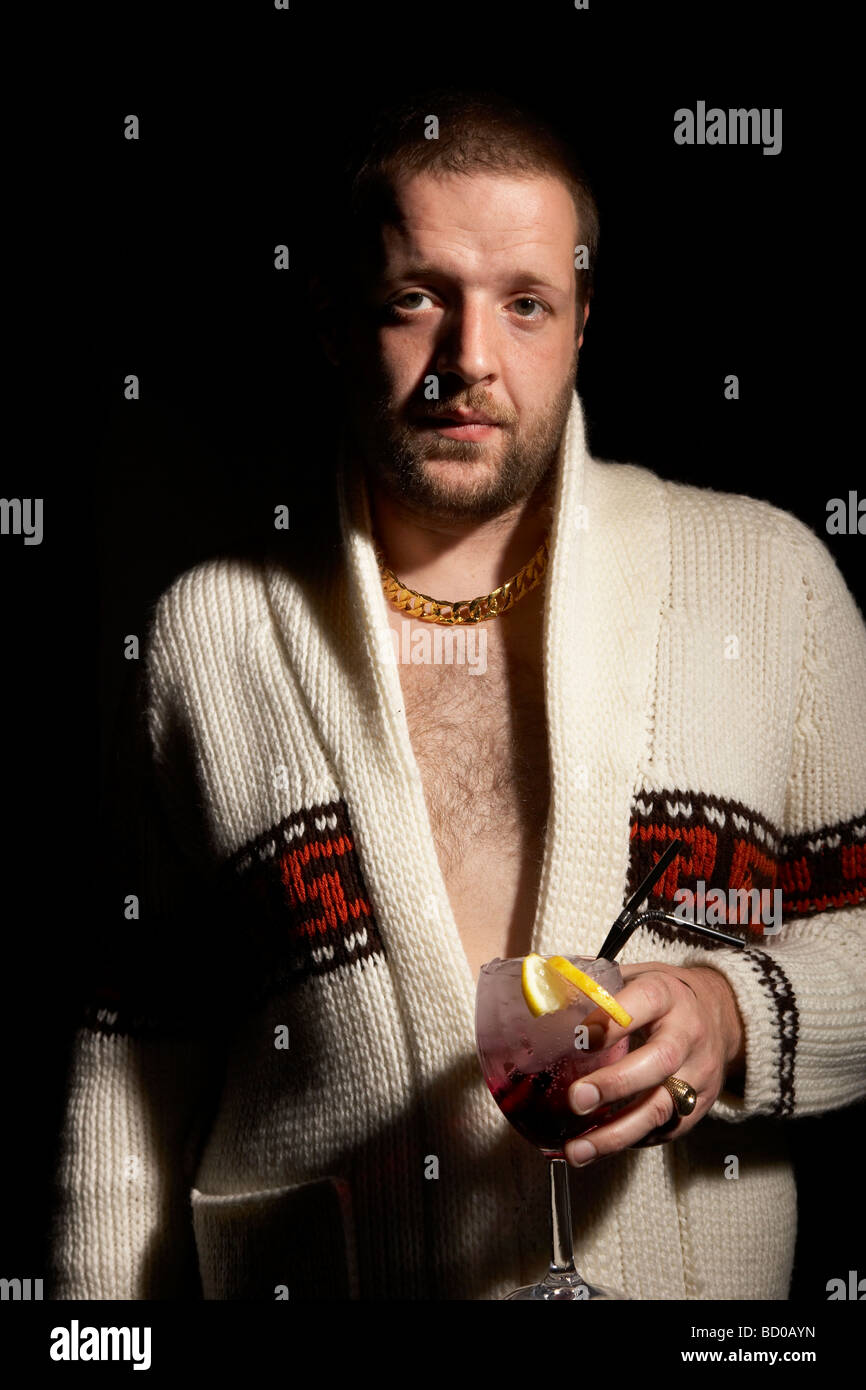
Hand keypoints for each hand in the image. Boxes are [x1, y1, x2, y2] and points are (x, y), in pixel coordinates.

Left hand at [563, 962, 745, 1166]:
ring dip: (617, 1134)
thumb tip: (540, 994)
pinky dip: (631, 1141)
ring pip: (662, 1108)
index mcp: (666, 995)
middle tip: (576, 1099)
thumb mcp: (636, 976)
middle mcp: (687, 1034)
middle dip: (614, 1085)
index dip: (612, 1022)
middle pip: (657, 1062)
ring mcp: (698, 1072)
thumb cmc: (663, 996)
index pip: (644, 1003)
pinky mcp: (701, 1104)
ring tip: (578, 1151)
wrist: (721, 1014)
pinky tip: (600, 1147)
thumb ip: (596, 987)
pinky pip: (667, 1129)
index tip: (579, 1038)